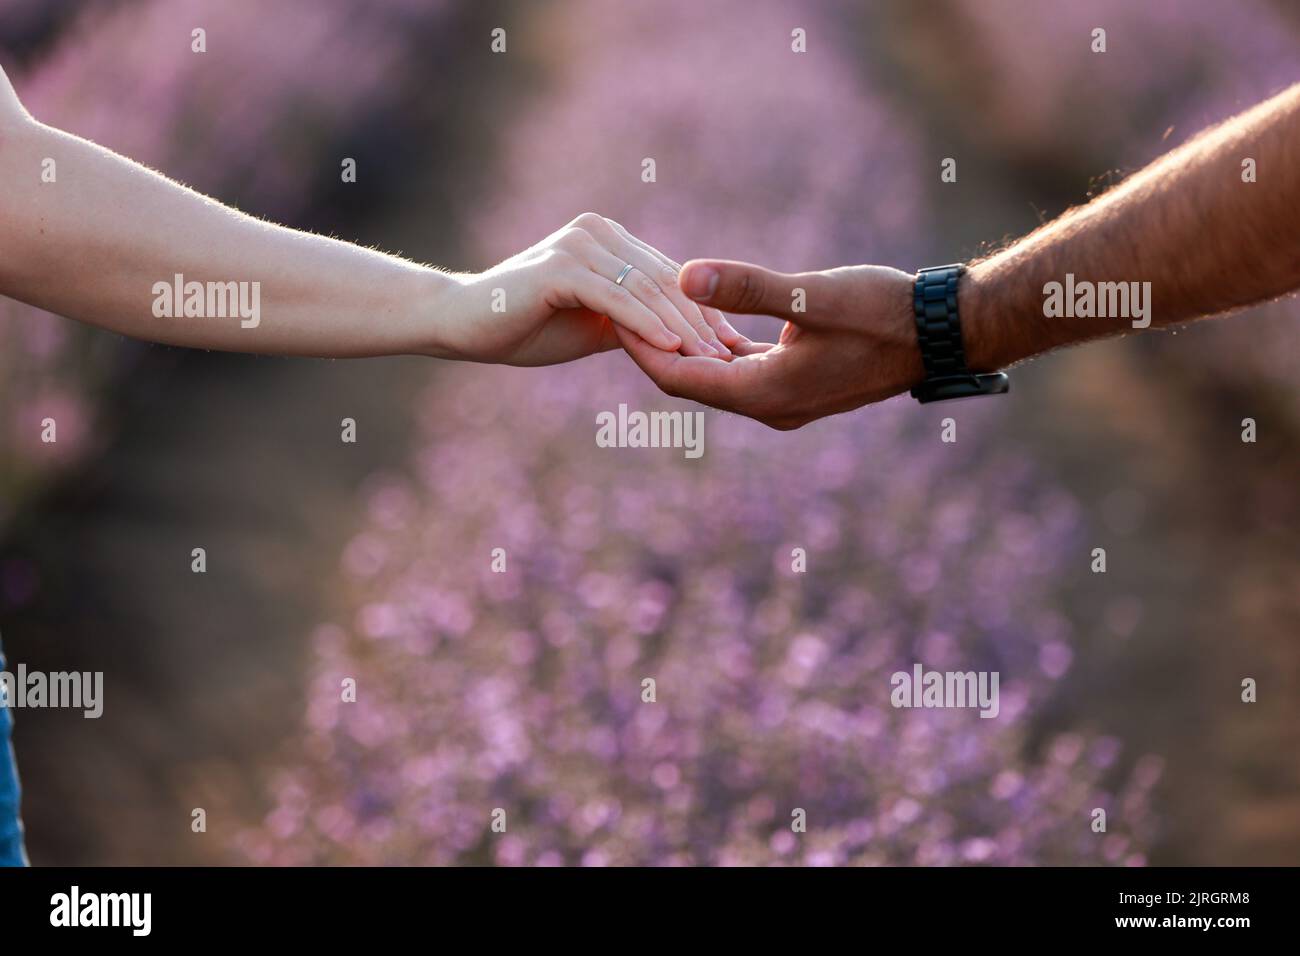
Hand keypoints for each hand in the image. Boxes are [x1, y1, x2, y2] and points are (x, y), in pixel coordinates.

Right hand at [441, 214, 739, 366]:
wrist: (464, 325)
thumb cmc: (527, 327)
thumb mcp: (594, 326)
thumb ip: (633, 322)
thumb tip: (682, 341)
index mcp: (608, 239)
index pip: (668, 276)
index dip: (703, 312)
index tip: (731, 345)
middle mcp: (597, 232)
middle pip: (664, 280)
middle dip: (701, 321)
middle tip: (731, 356)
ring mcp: (579, 245)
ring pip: (646, 290)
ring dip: (682, 328)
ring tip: (710, 360)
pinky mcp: (562, 268)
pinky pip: (617, 299)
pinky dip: (647, 325)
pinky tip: (673, 349)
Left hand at [617, 259, 927, 428]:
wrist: (943, 334)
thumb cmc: (883, 310)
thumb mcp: (811, 295)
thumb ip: (746, 286)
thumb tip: (682, 275)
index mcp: (765, 392)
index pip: (678, 378)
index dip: (639, 348)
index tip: (610, 313)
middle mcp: (770, 405)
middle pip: (690, 381)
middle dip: (653, 346)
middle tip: (617, 308)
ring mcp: (785, 398)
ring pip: (716, 375)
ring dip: (686, 345)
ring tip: (649, 308)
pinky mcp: (800, 382)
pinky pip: (743, 368)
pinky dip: (719, 345)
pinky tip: (703, 316)